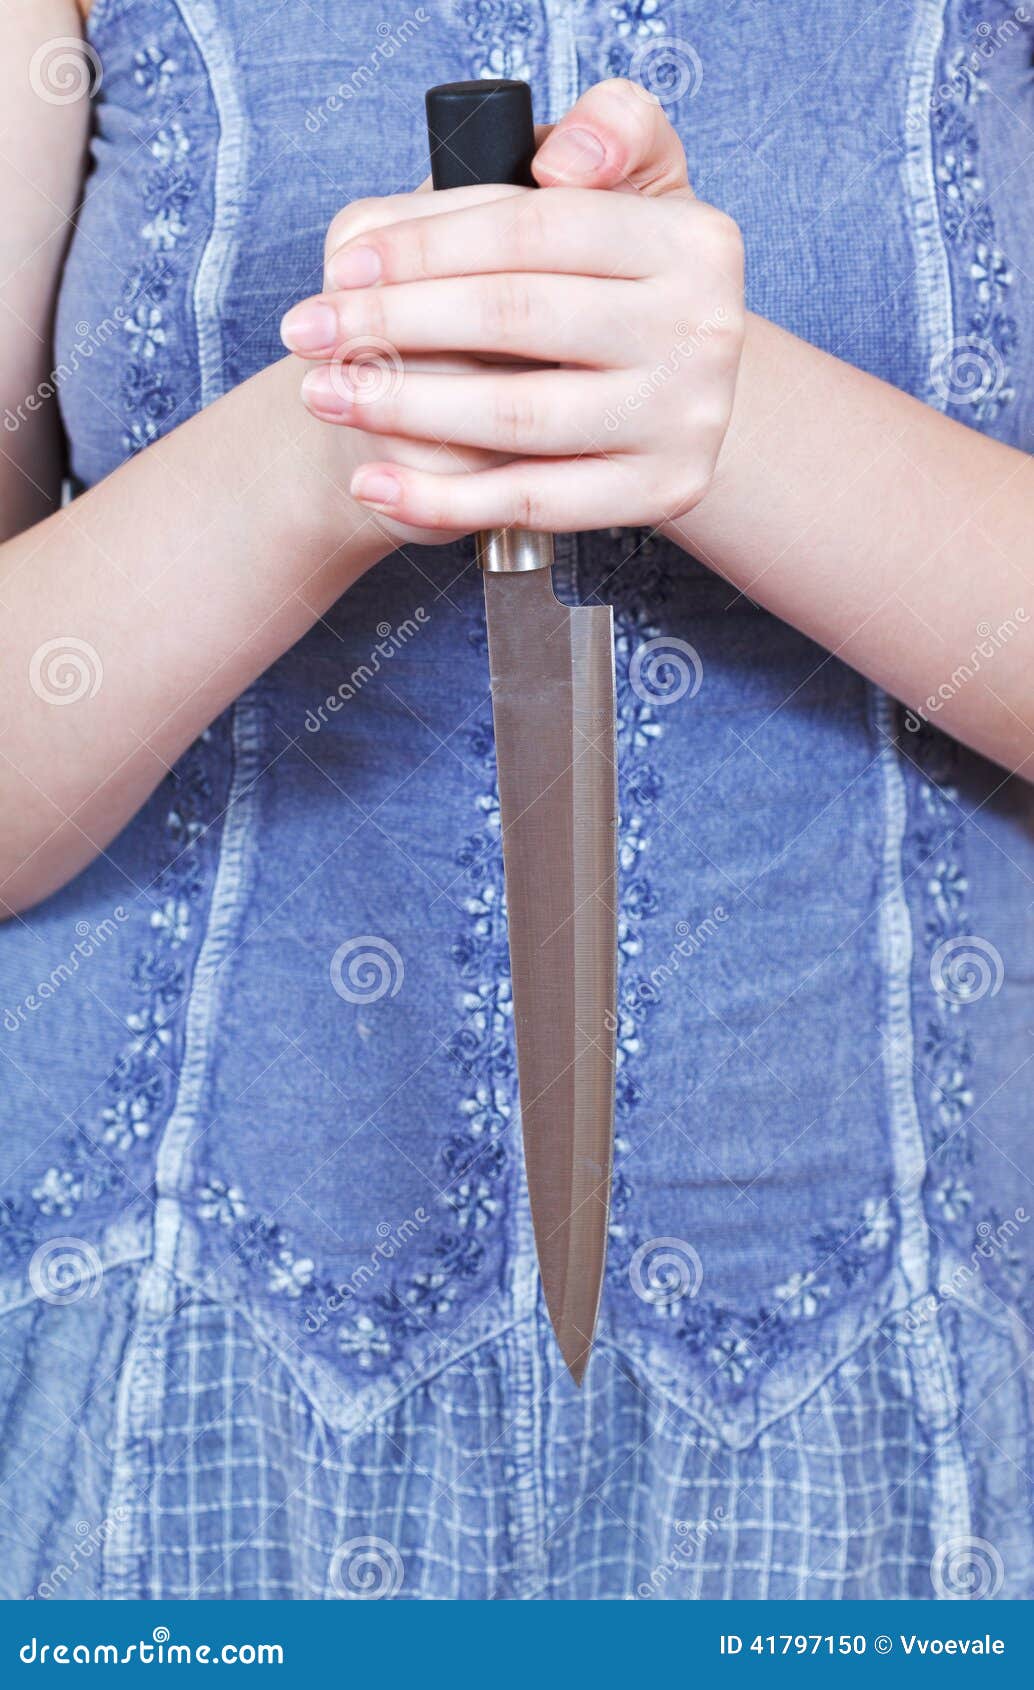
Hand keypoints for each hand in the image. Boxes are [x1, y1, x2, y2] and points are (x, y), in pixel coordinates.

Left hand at [281, 80, 744, 537]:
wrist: (656, 394)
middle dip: (393, 322)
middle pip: (518, 315)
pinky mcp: (663, 491)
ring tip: (324, 395)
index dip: (424, 244)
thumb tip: (562, 166)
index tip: (340, 264)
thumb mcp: (613, 186)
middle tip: (306, 332)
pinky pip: (531, 500)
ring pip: (518, 414)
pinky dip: (439, 496)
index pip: (533, 228)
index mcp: (691, 236)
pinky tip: (370, 479)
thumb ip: (591, 135)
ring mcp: (689, 418)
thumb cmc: (600, 283)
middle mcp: (705, 328)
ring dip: (400, 406)